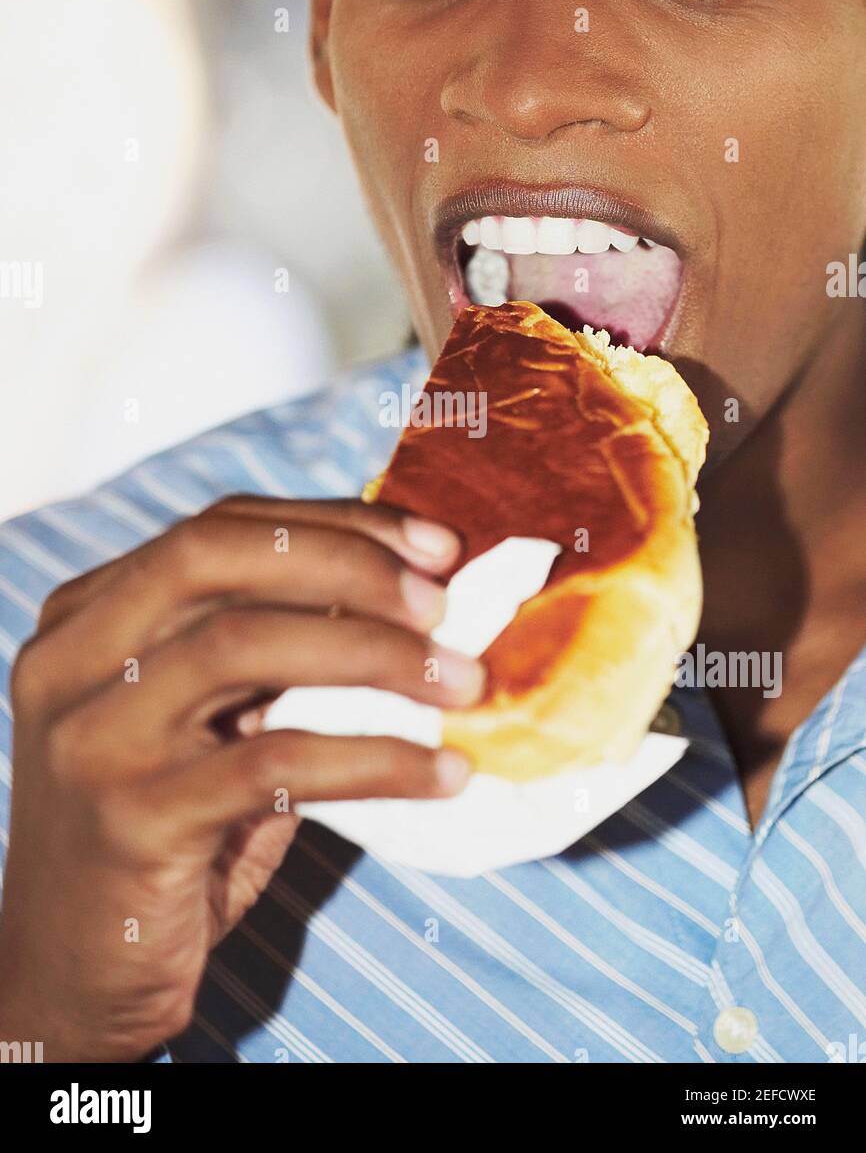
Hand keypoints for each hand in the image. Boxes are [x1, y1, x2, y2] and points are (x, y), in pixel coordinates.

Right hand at [0, 496, 480, 1060]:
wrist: (75, 969)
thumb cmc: (167, 829)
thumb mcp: (204, 720)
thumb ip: (270, 647)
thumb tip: (411, 589)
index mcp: (89, 616)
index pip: (220, 527)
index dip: (336, 523)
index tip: (435, 545)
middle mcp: (73, 660)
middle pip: (216, 557)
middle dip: (348, 564)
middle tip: (445, 603)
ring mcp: (93, 737)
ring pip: (244, 645)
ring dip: (377, 654)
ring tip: (463, 684)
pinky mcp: (130, 819)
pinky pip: (276, 763)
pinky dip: (377, 758)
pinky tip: (441, 773)